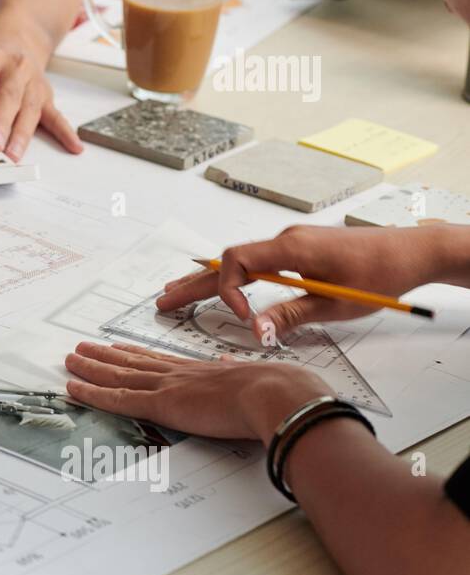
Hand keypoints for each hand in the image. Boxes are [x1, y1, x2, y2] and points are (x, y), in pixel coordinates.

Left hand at [0, 29, 82, 158]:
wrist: (19, 37)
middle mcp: (14, 69)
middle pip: (8, 97)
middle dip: (1, 122)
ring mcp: (33, 83)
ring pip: (30, 109)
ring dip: (23, 133)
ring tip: (14, 155)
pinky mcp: (46, 97)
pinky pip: (57, 116)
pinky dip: (66, 132)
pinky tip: (74, 147)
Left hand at [64, 342, 331, 444]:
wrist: (280, 395)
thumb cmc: (281, 392)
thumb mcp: (258, 380)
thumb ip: (239, 375)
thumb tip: (231, 367)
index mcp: (204, 371)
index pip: (162, 361)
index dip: (138, 354)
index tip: (120, 347)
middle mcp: (181, 374)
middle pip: (134, 362)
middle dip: (106, 355)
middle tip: (82, 347)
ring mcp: (169, 387)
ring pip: (119, 375)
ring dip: (91, 368)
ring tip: (71, 358)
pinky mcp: (162, 404)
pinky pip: (117, 399)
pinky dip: (92, 393)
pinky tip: (73, 387)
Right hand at [155, 225, 452, 340]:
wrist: (412, 251)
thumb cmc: (380, 273)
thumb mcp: (335, 303)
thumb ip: (291, 315)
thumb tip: (256, 333)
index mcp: (290, 248)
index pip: (236, 261)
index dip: (229, 292)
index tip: (243, 319)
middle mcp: (283, 241)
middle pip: (226, 262)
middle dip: (193, 284)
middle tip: (163, 302)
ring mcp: (289, 245)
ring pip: (237, 263)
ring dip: (207, 281)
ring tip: (176, 294)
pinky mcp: (298, 251)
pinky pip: (254, 263)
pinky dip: (230, 277)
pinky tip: (218, 288)